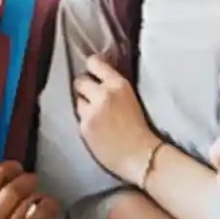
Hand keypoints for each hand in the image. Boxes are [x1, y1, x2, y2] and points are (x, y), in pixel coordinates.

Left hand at [73, 54, 162, 183]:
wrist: (141, 156)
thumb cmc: (141, 128)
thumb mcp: (130, 97)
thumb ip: (113, 86)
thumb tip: (99, 77)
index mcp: (118, 84)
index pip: (94, 62)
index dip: (91, 67)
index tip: (92, 72)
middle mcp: (103, 94)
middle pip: (80, 81)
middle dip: (84, 88)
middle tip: (91, 96)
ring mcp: (91, 111)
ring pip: (77, 100)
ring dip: (84, 105)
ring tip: (96, 116)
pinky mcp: (84, 127)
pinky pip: (79, 118)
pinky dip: (85, 122)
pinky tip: (97, 129)